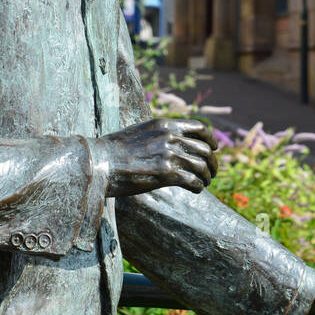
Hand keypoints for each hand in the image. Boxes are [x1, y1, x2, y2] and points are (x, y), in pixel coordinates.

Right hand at [97, 118, 217, 197]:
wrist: (100, 162)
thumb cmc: (115, 150)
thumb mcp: (140, 132)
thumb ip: (159, 135)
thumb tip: (172, 143)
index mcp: (165, 124)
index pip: (199, 128)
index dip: (211, 139)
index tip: (214, 148)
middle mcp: (171, 137)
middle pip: (204, 149)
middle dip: (212, 162)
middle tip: (212, 172)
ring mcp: (169, 154)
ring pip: (201, 166)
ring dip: (207, 176)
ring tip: (205, 183)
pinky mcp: (166, 173)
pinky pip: (192, 181)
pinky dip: (198, 186)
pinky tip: (195, 190)